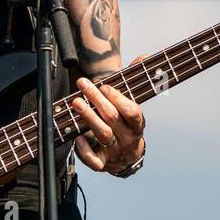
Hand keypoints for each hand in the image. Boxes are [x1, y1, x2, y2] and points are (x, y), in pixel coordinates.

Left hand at [70, 59, 146, 176]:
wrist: (126, 159)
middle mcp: (127, 138)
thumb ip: (134, 82)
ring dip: (88, 117)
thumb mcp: (132, 105)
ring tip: (76, 102)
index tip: (105, 86)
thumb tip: (143, 56)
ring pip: (103, 134)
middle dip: (96, 99)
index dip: (118, 98)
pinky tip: (77, 137)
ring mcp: (114, 151)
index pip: (132, 111)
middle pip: (112, 118)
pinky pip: (93, 160)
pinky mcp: (101, 163)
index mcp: (137, 124)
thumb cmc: (126, 125)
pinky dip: (83, 150)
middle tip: (82, 84)